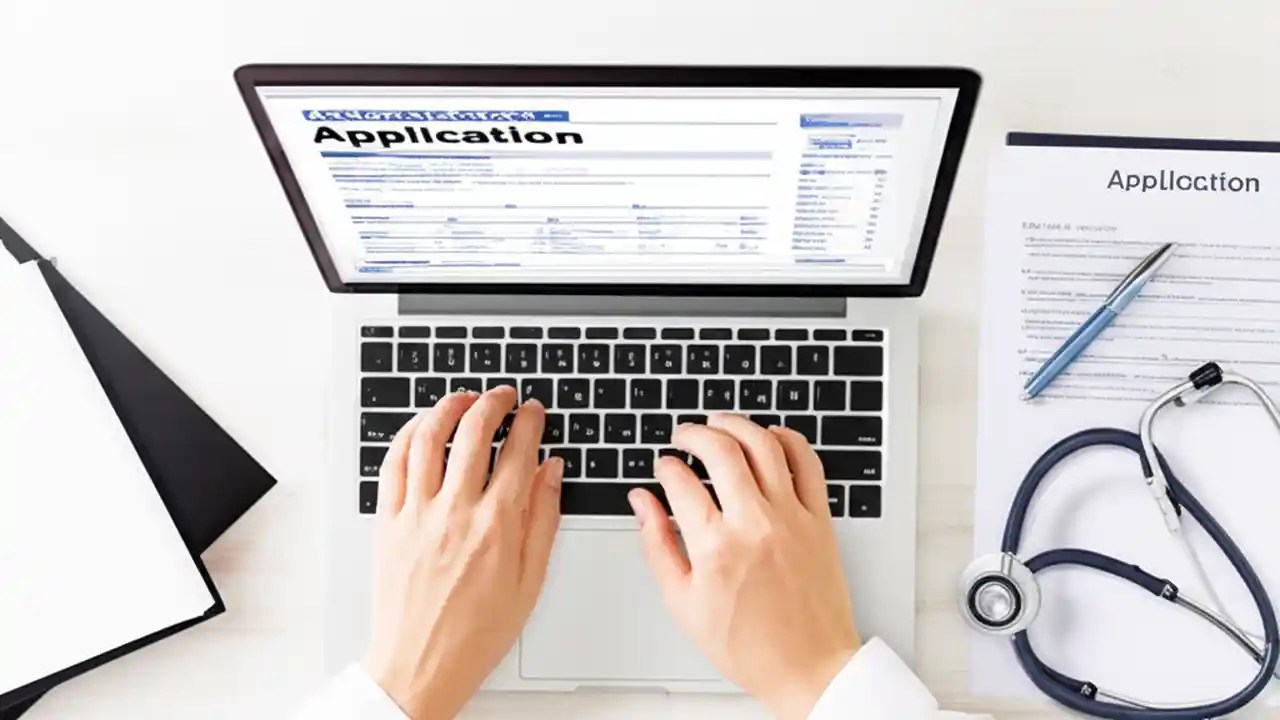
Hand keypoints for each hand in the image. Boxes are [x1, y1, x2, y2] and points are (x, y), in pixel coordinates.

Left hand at [362, 387, 563, 719]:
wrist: (419, 666)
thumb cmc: (476, 634)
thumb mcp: (530, 580)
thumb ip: (543, 519)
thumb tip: (551, 471)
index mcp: (497, 527)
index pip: (518, 452)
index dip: (529, 422)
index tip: (534, 412)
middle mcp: (455, 512)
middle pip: (474, 432)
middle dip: (494, 402)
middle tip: (504, 396)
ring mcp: (416, 514)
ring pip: (429, 437)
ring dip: (449, 407)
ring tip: (464, 399)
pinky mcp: (388, 522)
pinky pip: (394, 463)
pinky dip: (409, 434)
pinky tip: (422, 427)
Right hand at [628, 415, 859, 719]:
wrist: (807, 667)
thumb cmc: (748, 645)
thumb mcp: (683, 603)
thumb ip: (658, 545)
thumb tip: (642, 503)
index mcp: (715, 547)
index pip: (681, 481)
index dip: (666, 466)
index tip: (663, 466)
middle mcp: (754, 524)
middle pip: (721, 450)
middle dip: (694, 434)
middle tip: (684, 436)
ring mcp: (791, 518)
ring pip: (764, 446)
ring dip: (737, 425)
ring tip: (719, 424)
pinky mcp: (819, 520)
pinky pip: (808, 464)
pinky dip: (789, 440)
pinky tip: (772, 436)